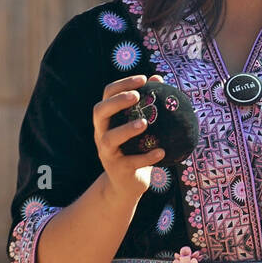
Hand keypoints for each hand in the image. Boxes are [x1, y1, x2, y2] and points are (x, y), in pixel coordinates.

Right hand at [93, 73, 165, 200]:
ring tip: (145, 123)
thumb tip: (159, 78)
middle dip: (116, 102)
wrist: (127, 184)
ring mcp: (107, 153)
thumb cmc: (136, 149)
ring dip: (126, 129)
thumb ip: (148, 104)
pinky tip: (161, 152)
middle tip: (137, 96)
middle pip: (99, 112)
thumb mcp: (141, 127)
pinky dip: (146, 157)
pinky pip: (130, 163)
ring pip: (109, 139)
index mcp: (107, 120)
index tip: (143, 79)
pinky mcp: (118, 170)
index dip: (122, 85)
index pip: (107, 95)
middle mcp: (102, 134)